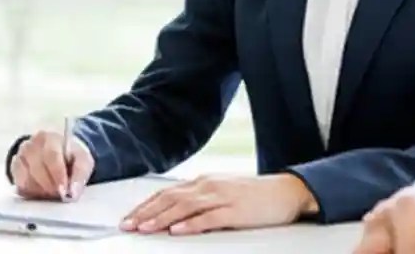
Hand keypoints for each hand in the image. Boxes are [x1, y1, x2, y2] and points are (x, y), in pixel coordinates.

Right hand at [10, 130, 93, 200]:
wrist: (59, 155)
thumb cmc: (71, 158)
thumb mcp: (83, 161)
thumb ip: (80, 174)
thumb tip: (72, 193)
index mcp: (49, 138)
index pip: (51, 156)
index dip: (57, 174)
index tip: (64, 190)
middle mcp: (31, 145)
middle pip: (37, 168)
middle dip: (50, 186)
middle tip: (59, 195)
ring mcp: (20, 157)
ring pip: (26, 179)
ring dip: (41, 191)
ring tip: (52, 193)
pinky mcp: (14, 170)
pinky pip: (20, 186)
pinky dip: (31, 192)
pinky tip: (42, 191)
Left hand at [120, 174, 315, 235]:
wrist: (286, 191)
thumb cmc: (254, 196)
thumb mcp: (221, 193)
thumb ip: (200, 201)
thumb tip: (175, 215)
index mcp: (203, 182)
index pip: (167, 193)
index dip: (146, 206)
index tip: (129, 218)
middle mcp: (208, 186)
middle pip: (170, 199)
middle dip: (146, 213)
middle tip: (128, 225)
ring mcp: (222, 197)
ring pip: (185, 207)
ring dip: (162, 218)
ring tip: (144, 228)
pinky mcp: (236, 211)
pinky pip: (210, 218)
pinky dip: (191, 224)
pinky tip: (177, 231)